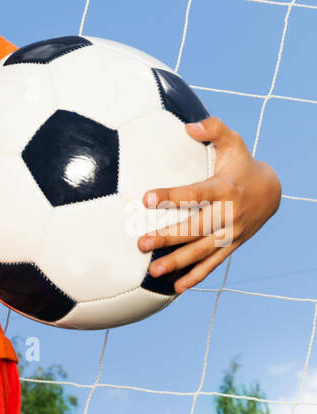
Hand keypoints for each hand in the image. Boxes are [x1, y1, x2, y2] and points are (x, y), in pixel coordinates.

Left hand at [136, 116, 281, 294]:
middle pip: (195, 229)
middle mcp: (228, 214)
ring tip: (153, 271)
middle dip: (167, 237)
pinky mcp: (230, 246)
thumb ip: (213, 128)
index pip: (195, 194)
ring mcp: (230, 234)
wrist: (271, 192)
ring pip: (201, 251)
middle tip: (141, 243)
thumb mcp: (233, 141)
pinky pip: (212, 264)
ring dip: (177, 262)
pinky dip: (195, 276)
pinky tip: (176, 288)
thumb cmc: (242, 163)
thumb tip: (188, 126)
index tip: (146, 198)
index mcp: (224, 188)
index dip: (171, 196)